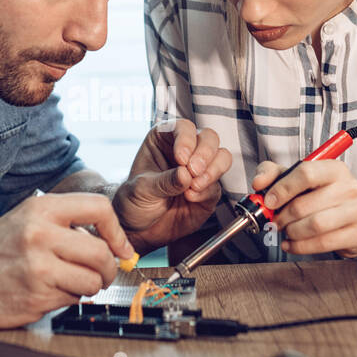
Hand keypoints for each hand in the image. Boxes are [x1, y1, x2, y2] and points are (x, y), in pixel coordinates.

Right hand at [0, 192, 135, 327]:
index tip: (121, 248)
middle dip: (108, 269)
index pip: (99, 209)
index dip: (118, 232)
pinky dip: (68, 299)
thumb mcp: (27, 219)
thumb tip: (111, 240)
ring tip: (70, 283)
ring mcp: (38, 267)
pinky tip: (48, 292)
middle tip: (102, 274)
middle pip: (102, 253)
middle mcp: (40, 234)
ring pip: (92, 281)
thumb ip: (65, 223)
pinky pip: (73, 300)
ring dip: (89, 287)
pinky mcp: (37, 295)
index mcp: (41, 209)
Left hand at [113, 119, 231, 252]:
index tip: (181, 158)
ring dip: (212, 170)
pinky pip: (217, 185)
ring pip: (222, 157)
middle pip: (209, 138)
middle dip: (205, 153)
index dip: (186, 140)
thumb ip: (163, 181)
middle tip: (193, 171)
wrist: (140, 228)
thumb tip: (185, 175)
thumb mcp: (141, 189)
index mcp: (164, 140)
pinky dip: (207, 190)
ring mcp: (200, 170)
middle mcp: (185, 151)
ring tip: (194, 185)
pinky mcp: (209, 190)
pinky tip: (191, 197)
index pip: (183, 128)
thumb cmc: (134, 201)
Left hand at [253, 158, 356, 256]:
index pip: (306, 173)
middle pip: (304, 204)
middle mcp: (349, 187)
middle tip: (276, 222)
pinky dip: (301, 247)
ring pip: (314, 225)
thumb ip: (273, 174)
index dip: (282, 189)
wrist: (355, 220)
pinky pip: (322, 243)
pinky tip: (293, 244)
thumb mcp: (298, 180)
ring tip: (288, 232)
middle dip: (283, 217)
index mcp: (334, 169)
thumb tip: (259, 182)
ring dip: (292, 232)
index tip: (269, 201)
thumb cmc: (324, 198)